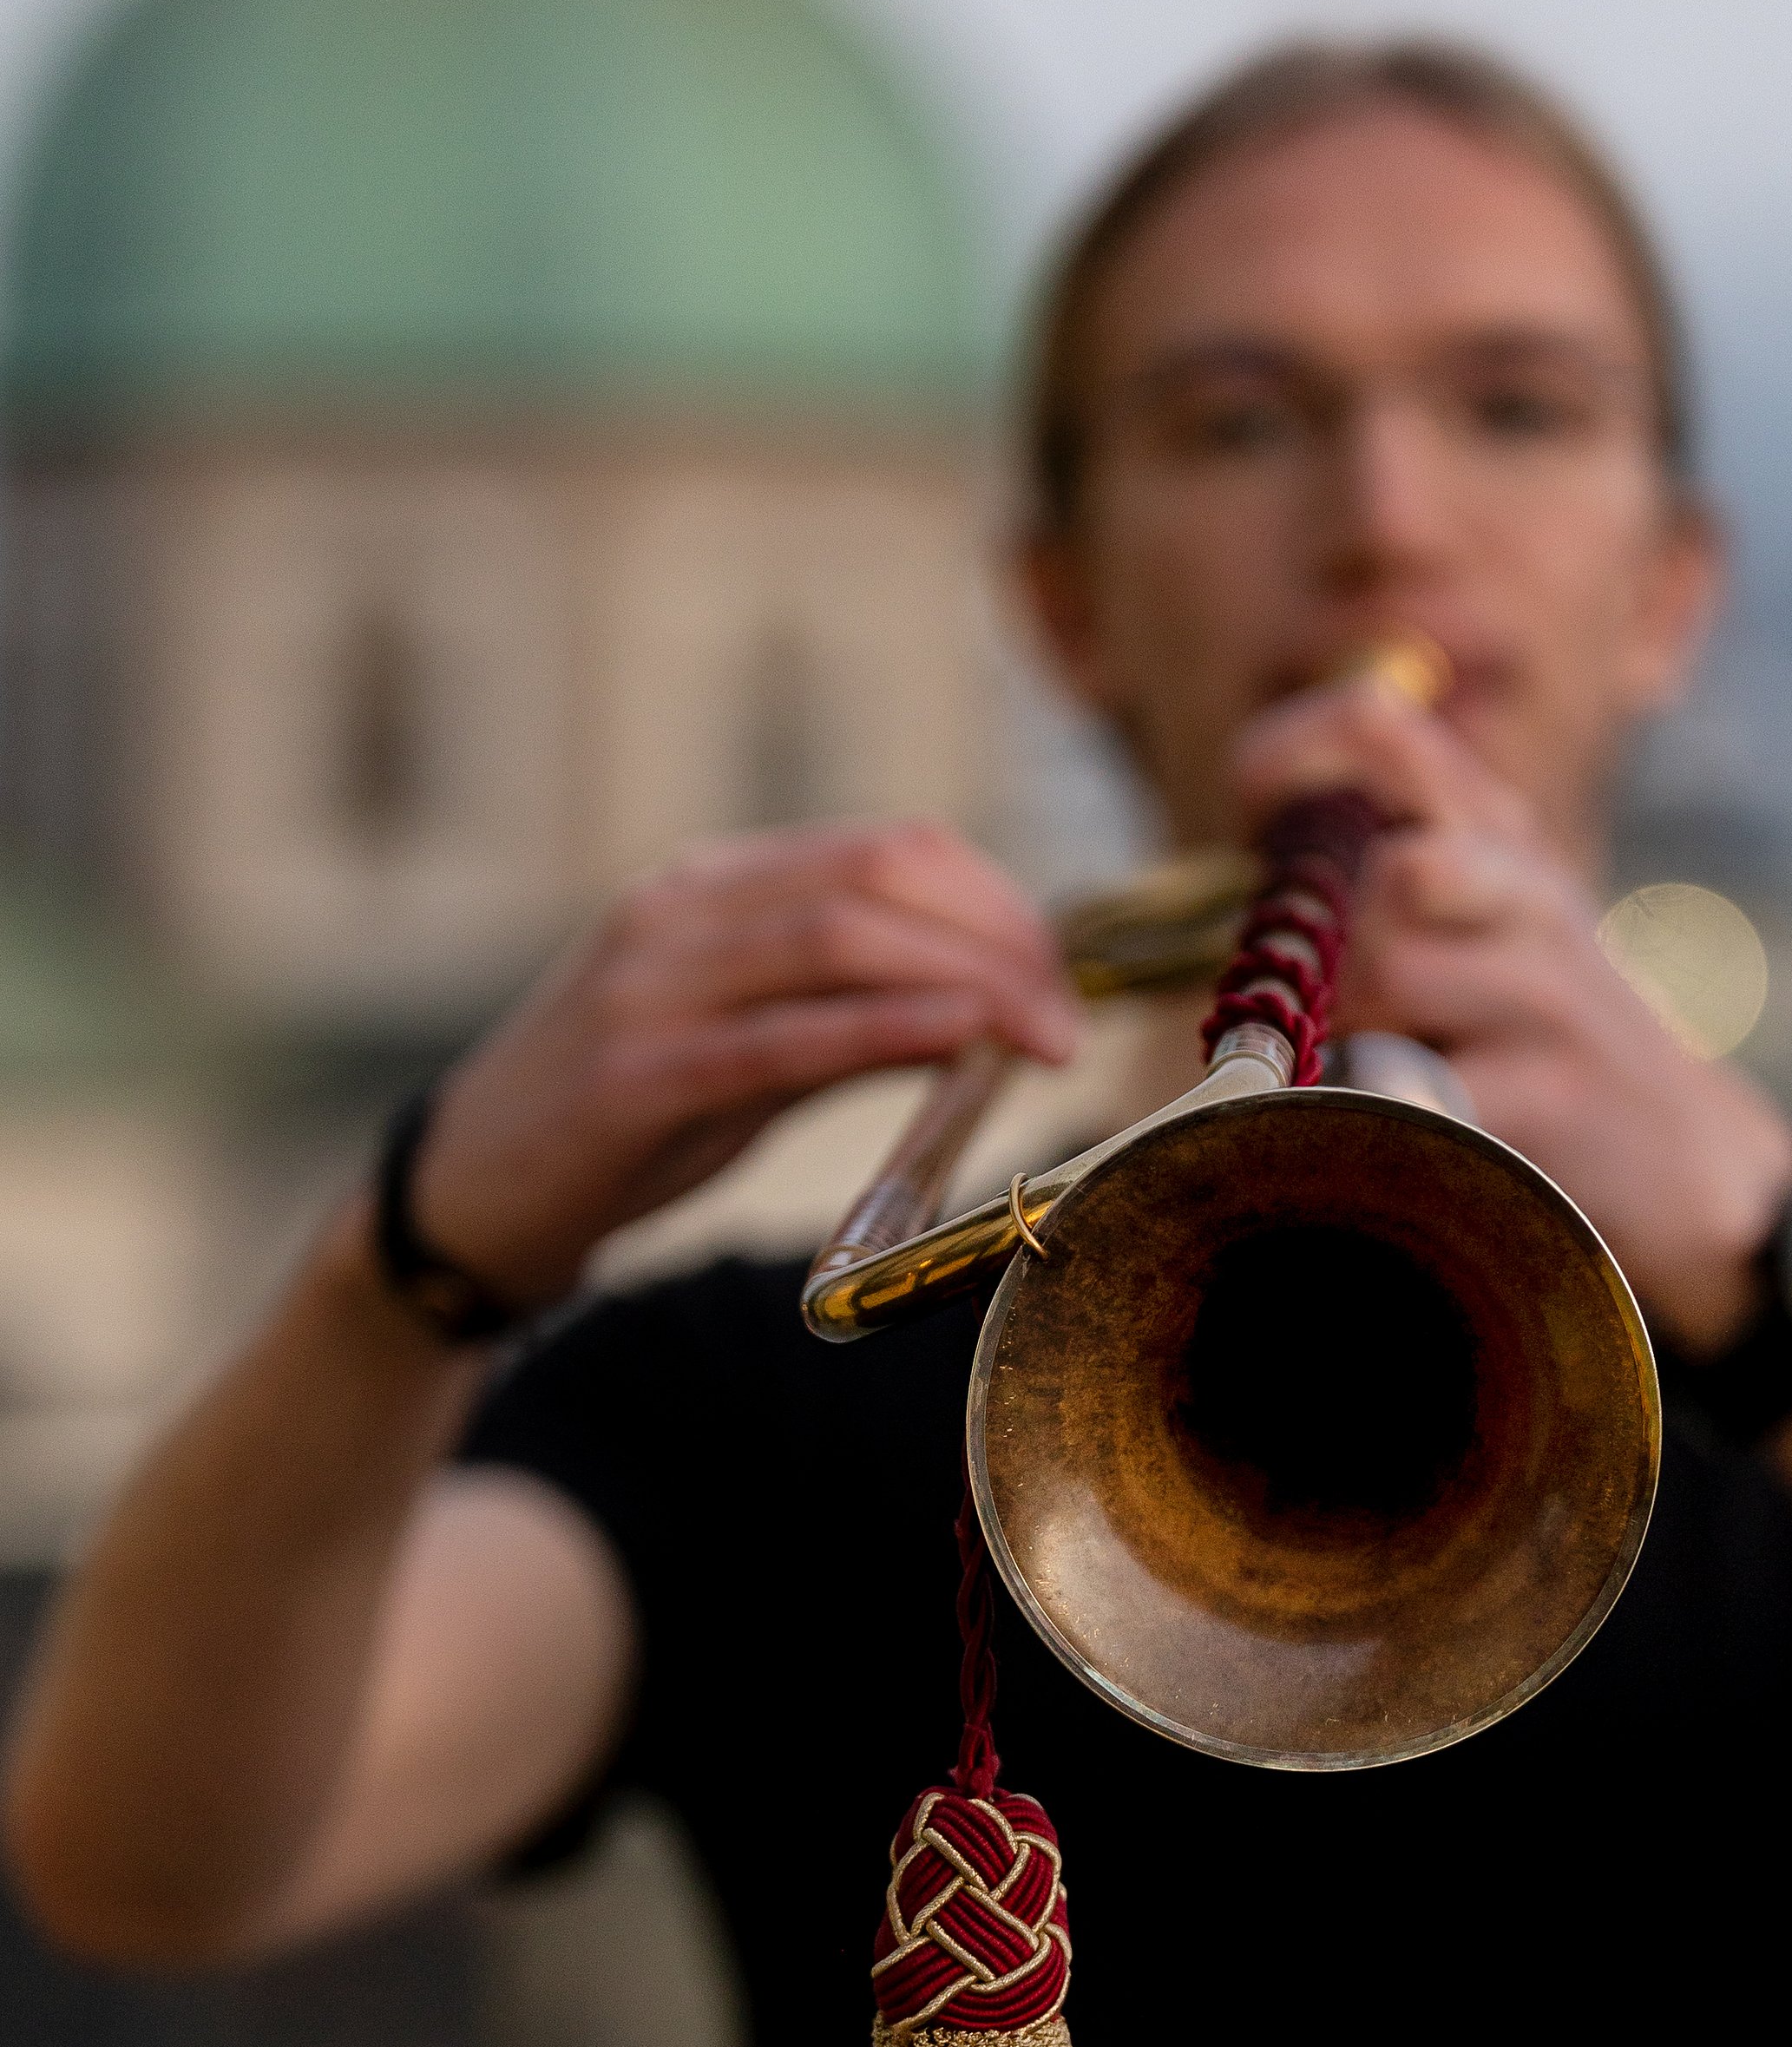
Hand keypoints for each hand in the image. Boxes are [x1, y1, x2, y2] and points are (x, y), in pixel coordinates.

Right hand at [400, 822, 1080, 1307]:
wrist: (469, 1199)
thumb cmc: (622, 1126)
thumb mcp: (748, 1053)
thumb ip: (854, 1020)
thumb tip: (987, 1014)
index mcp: (710, 887)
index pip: (887, 847)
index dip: (998, 900)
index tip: (1061, 974)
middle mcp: (678, 912)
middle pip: (877, 878)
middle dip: (1000, 940)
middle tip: (1067, 1018)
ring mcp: (647, 986)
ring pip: (836, 938)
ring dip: (964, 981)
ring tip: (1038, 1039)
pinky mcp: (630, 1075)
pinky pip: (779, 1039)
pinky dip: (881, 1030)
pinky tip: (954, 1043)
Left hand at [1231, 685, 1791, 1352]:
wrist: (1685, 1154)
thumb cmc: (1538, 1036)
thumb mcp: (1483, 925)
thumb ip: (1380, 881)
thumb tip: (1233, 890)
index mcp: (1495, 834)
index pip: (1380, 726)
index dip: (1288, 754)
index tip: (1248, 816)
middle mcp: (1526, 891)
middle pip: (1388, 865)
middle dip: (1324, 946)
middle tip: (1318, 1008)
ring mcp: (1548, 992)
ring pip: (1392, 971)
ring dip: (1343, 1035)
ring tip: (1359, 1076)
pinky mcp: (1554, 1095)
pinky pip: (1421, 1088)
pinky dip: (1373, 1115)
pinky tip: (1381, 1135)